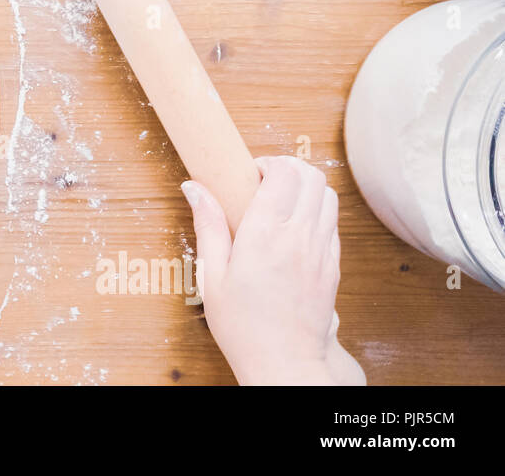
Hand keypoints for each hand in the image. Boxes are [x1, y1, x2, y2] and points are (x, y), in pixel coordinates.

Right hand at [182, 155, 365, 385]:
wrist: (285, 362)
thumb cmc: (243, 325)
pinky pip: (332, 222)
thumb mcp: (212, 275)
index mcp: (266, 235)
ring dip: (306, 187)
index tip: (251, 174)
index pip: (284, 173)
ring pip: (327, 195)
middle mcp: (300, 236)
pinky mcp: (332, 265)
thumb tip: (194, 188)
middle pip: (312, 175)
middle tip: (266, 181)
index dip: (268, 163)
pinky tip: (294, 228)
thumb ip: (208, 225)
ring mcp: (321, 250)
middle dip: (289, 167)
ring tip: (281, 202)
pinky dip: (316, 211)